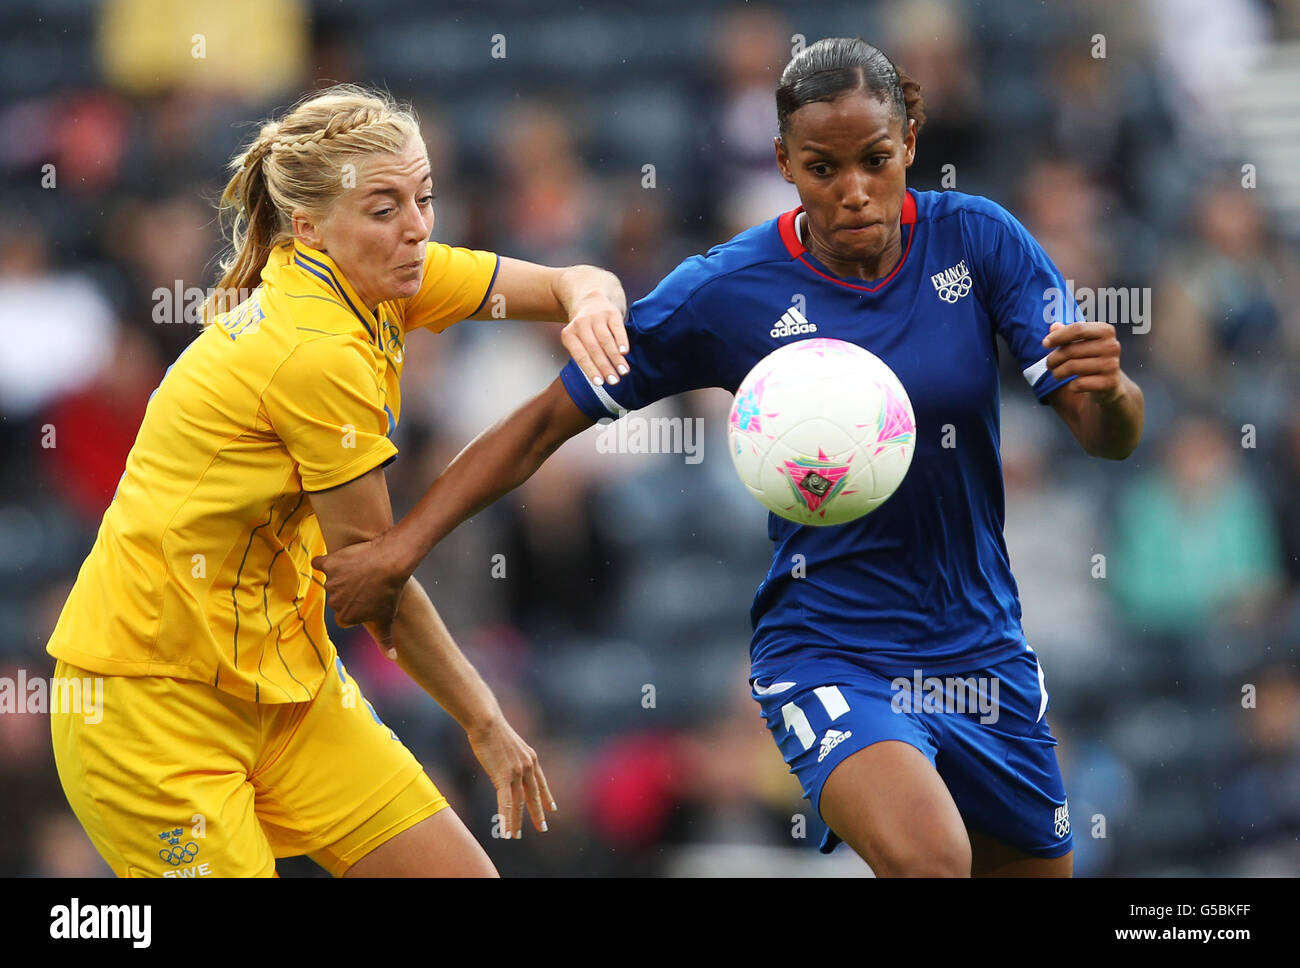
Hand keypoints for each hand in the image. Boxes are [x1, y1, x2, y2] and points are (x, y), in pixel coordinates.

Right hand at [312, 530, 409, 644]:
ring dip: (342, 576)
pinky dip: (324, 562)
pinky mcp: (329, 564)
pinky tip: (337, 560)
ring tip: (362, 570)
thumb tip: (392, 658)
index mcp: (346, 617)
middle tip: (366, 583)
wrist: (391, 561)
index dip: (355, 607)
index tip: (365, 600)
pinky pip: (319, 563)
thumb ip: (385, 640)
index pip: (344, 615)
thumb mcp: (388, 617)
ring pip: (332, 581)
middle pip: (337, 598)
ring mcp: (331, 583)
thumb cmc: (391, 591)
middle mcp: (335, 602)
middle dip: (348, 592)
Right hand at [466, 716, 556, 838]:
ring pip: (518, 803)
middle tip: (543, 828)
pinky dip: (505, 819)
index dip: (547, 796)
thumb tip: (507, 762)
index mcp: (531, 758)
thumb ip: (512, 756)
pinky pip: (505, 803)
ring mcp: (517, 772)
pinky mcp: (503, 777)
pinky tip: (505, 830)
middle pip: (534, 795)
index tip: (553, 808)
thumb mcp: (509, 743)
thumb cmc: (492, 728)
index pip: (541, 782)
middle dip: (538, 813)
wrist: (487, 721)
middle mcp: (528, 766)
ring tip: (516, 836)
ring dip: (516, 821)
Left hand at [561, 293, 627, 387]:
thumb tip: (601, 378)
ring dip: (615, 358)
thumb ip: (585, 357)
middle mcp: (581, 324)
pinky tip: (625, 352)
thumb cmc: (584, 329)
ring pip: (606, 340)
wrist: (590, 299)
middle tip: (614, 381)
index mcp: (569, 334)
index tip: (600, 383)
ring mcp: (596, 317)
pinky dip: (621, 341)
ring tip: (623, 371)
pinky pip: (617, 329)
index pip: (580, 356)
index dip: (590, 370)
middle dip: (605, 367)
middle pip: (594, 349)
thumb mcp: (577, 341)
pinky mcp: (611, 313)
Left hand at [1042, 321, 1124, 404]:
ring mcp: (1112, 365)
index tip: (1045, 344)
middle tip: (1049, 364)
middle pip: (1070, 350)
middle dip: (1053, 358)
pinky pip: (1079, 384)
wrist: (1109, 382)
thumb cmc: (1091, 358)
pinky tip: (1073, 385)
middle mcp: (1111, 346)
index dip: (1057, 336)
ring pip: (1072, 367)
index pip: (1077, 329)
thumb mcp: (1081, 342)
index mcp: (1105, 331)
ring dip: (1058, 372)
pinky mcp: (1109, 382)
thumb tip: (1054, 327)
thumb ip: (1067, 332)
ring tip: (1056, 374)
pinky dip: (1071, 386)